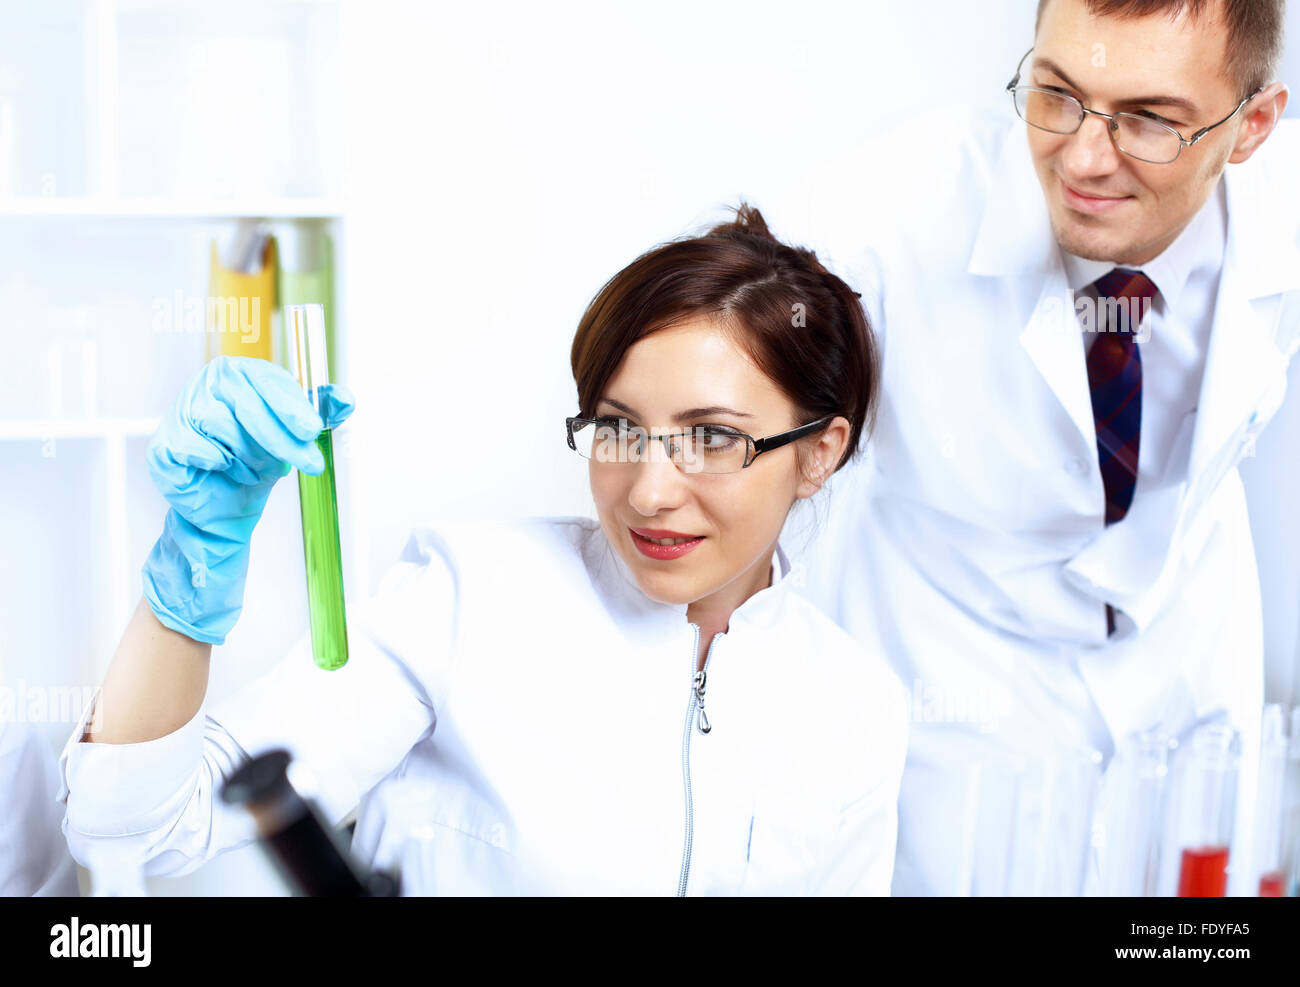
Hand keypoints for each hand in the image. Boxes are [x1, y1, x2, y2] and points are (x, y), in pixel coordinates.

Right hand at [141, 355, 355, 643]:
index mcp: (243, 373)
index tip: (312, 431)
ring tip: (253, 468)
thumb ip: (322, 413)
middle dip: (282, 440)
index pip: (268, 381)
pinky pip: (195, 447)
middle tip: (310, 464)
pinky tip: (222, 468)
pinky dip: (216, 462)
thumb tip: (347, 400)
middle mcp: (210, 382)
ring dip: (248, 455)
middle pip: (248, 406)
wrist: (227, 507)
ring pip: (221, 424)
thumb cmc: (259, 463)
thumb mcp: (297, 437)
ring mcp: (183, 408)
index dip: (292, 408)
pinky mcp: (166, 440)